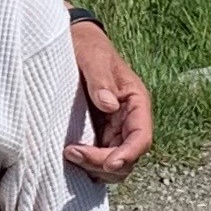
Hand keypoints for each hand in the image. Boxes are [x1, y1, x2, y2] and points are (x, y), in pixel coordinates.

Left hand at [66, 19, 153, 182]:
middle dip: (104, 163)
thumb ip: (100, 80)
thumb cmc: (87, 47)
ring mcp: (114, 130)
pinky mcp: (98, 135)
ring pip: (114, 165)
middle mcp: (129, 121)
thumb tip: (109, 105)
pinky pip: (99, 159)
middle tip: (73, 152)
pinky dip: (87, 165)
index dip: (128, 155)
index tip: (109, 163)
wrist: (75, 43)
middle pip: (127, 158)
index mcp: (136, 103)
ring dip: (95, 167)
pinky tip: (69, 156)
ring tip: (69, 153)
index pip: (141, 138)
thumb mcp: (93, 57)